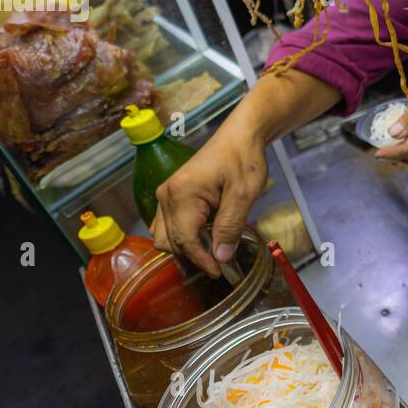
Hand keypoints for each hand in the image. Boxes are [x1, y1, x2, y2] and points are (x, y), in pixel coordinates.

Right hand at [151, 111, 268, 277]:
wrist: (240, 135)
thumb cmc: (243, 160)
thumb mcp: (243, 195)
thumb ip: (230, 227)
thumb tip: (221, 257)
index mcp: (182, 194)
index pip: (184, 240)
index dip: (201, 260)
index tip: (219, 272)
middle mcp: (166, 195)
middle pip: (170, 241)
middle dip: (193, 256)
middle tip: (219, 264)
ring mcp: (165, 194)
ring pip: (164, 236)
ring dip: (184, 248)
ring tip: (211, 252)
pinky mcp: (171, 194)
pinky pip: (166, 225)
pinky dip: (180, 237)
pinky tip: (203, 237)